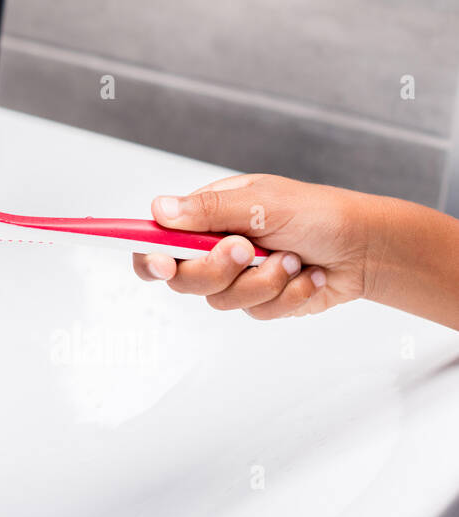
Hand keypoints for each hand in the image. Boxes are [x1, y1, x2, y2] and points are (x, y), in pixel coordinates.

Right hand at [130, 174, 383, 319]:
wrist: (367, 246)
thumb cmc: (318, 213)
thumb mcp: (263, 203)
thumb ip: (209, 210)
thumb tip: (159, 209)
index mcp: (205, 217)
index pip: (156, 239)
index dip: (151, 255)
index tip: (164, 264)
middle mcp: (214, 247)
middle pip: (184, 278)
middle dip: (218, 269)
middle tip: (248, 250)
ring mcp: (237, 276)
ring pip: (221, 300)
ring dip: (263, 282)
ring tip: (293, 259)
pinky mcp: (260, 300)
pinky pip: (255, 313)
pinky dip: (286, 296)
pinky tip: (307, 276)